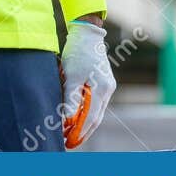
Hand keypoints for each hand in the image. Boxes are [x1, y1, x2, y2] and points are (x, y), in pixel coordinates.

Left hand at [58, 20, 114, 147]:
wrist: (87, 33)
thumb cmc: (78, 52)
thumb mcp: (71, 74)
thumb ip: (71, 97)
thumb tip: (68, 118)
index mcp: (102, 89)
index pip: (92, 118)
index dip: (81, 132)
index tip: (70, 142)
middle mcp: (107, 90)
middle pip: (95, 117)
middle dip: (83, 131)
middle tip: (69, 143)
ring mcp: (105, 87)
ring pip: (95, 111)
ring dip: (83, 122)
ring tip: (70, 133)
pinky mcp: (101, 82)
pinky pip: (93, 102)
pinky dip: (85, 111)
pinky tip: (75, 116)